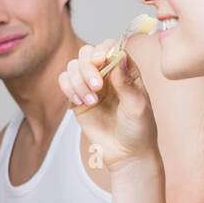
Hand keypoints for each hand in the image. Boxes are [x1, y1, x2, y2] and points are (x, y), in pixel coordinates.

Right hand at [58, 40, 157, 171]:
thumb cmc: (139, 130)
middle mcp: (107, 74)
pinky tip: (81, 102)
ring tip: (91, 101)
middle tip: (97, 87)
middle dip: (88, 66)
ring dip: (79, 80)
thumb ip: (126, 83)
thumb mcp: (137, 106)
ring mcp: (91, 85)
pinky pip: (65, 81)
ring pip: (74, 66)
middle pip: (88, 53)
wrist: (127, 155)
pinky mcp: (78, 98)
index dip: (104, 49)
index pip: (111, 47)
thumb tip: (119, 56)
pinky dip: (69, 88)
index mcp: (126, 71)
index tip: (101, 61)